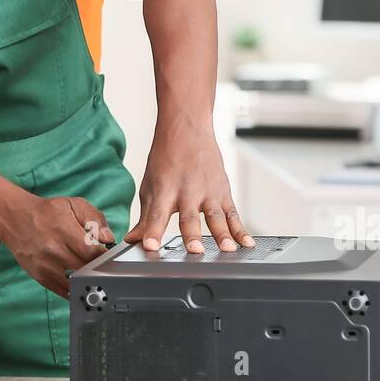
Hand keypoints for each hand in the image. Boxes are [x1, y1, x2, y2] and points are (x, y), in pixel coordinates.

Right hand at [0, 192, 115, 297]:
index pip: (93, 252)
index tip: (108, 254)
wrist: (16, 219)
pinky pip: (64, 291)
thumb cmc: (47, 212)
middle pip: (86, 270)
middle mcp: (53, 250)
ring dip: (88, 280)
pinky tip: (80, 279)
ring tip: (91, 271)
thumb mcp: (74, 205)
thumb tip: (108, 238)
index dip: (105, 256)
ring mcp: (46, 267)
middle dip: (98, 269)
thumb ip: (95, 219)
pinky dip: (76, 287)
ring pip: (76, 283)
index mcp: (63, 230)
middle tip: (102, 264)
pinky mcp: (41, 277)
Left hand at [124, 125, 252, 253]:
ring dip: (222, 234)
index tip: (150, 246)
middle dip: (192, 235)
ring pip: (215, 216)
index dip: (152, 232)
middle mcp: (187, 191)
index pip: (156, 215)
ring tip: (227, 249)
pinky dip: (241, 230)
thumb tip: (132, 240)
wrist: (187, 129)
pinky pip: (233, 214)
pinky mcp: (223, 192)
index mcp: (164, 190)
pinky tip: (247, 244)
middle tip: (195, 250)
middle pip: (189, 217)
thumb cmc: (166, 160)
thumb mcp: (150, 187)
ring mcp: (208, 191)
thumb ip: (146, 218)